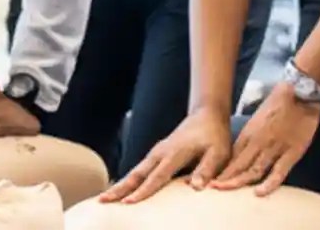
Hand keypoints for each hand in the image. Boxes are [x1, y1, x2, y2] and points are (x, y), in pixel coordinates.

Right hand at [101, 104, 232, 203]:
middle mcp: (160, 153)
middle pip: (136, 174)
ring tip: (104, 199)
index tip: (128, 203)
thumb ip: (206, 170)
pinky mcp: (156, 155)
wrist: (206, 115)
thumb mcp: (218, 153)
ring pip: (134, 172)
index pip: (156, 177)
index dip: (143, 191)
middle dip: (119, 188)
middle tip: (102, 201)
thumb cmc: (215, 137)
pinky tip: (121, 190)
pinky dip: (127, 181)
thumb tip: (195, 188)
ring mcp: (156, 153)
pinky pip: (139, 170)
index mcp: (174, 154)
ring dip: (119, 185)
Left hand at [211, 82, 319, 195]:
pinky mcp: (292, 153)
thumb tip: (244, 146)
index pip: (232, 156)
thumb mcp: (258, 116)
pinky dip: (268, 184)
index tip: (212, 179)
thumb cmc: (279, 102)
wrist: (299, 92)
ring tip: (227, 191)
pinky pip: (278, 172)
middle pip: (238, 165)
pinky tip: (259, 193)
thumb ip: (251, 133)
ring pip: (254, 170)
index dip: (222, 169)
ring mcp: (274, 149)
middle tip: (213, 189)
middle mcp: (258, 143)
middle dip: (225, 178)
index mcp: (249, 133)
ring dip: (239, 182)